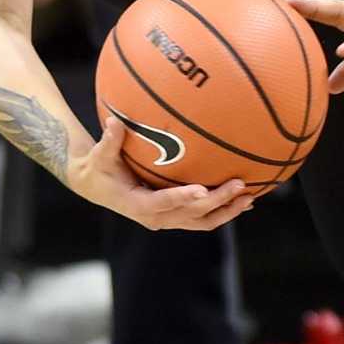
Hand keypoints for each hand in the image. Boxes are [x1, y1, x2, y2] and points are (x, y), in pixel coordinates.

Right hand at [67, 115, 255, 230]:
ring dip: (227, 211)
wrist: (94, 186)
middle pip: (193, 215)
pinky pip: (203, 217)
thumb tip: (113, 121)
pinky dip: (222, 209)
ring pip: (203, 221)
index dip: (183, 198)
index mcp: (138, 205)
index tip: (202, 190)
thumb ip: (109, 141)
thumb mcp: (99, 155)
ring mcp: (167, 219)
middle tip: (240, 185)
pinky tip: (242, 198)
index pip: (163, 203)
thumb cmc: (98, 167)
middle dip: (218, 202)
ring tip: (249, 197)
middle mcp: (156, 218)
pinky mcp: (175, 216)